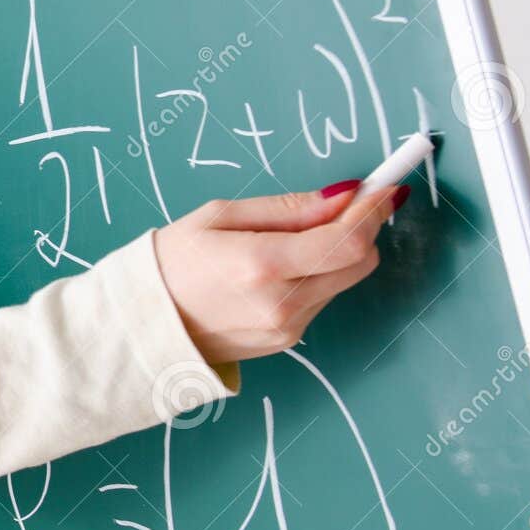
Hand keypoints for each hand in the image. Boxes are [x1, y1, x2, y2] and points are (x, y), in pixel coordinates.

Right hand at [154, 180, 404, 364]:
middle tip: (342, 206)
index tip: (385, 188)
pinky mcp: (287, 341)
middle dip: (361, 229)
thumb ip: (288, 207)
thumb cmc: (172, 262)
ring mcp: (287, 327)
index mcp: (262, 264)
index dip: (373, 210)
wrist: (144, 324)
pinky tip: (280, 269)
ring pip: (343, 280)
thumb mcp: (219, 216)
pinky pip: (322, 299)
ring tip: (293, 240)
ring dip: (335, 254)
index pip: (347, 240)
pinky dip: (316, 277)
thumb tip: (343, 196)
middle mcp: (282, 302)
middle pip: (360, 262)